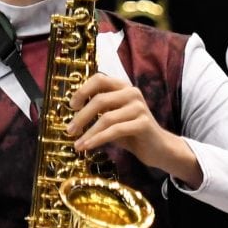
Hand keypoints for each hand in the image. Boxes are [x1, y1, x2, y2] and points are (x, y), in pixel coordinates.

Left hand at [69, 75, 200, 183]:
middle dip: (81, 117)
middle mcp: (132, 93)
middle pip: (99, 100)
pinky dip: (98, 139)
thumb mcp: (112, 116)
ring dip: (88, 132)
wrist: (157, 148)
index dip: (82, 91)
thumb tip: (71, 111)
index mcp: (123, 87)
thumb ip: (97, 110)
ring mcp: (139, 107)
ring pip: (106, 118)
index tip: (72, 106)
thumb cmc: (130, 132)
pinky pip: (115, 131)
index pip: (99, 79)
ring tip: (77, 144)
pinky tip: (88, 146)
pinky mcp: (144, 123)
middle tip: (69, 130)